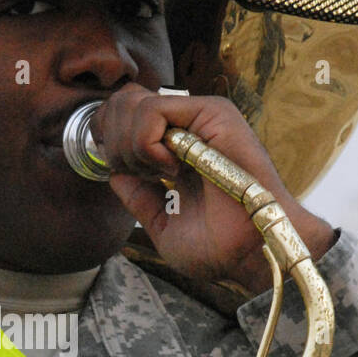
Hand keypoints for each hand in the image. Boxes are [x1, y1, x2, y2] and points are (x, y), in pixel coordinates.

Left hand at [89, 85, 336, 293]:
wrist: (250, 254)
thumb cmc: (218, 246)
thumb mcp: (161, 224)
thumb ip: (138, 196)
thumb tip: (114, 173)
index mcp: (175, 148)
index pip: (123, 116)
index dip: (107, 139)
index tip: (120, 171)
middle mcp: (187, 126)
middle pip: (121, 102)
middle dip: (112, 141)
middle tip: (139, 174)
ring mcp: (198, 117)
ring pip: (132, 103)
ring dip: (129, 146)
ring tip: (157, 173)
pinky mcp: (211, 113)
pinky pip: (152, 109)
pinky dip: (144, 143)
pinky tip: (166, 168)